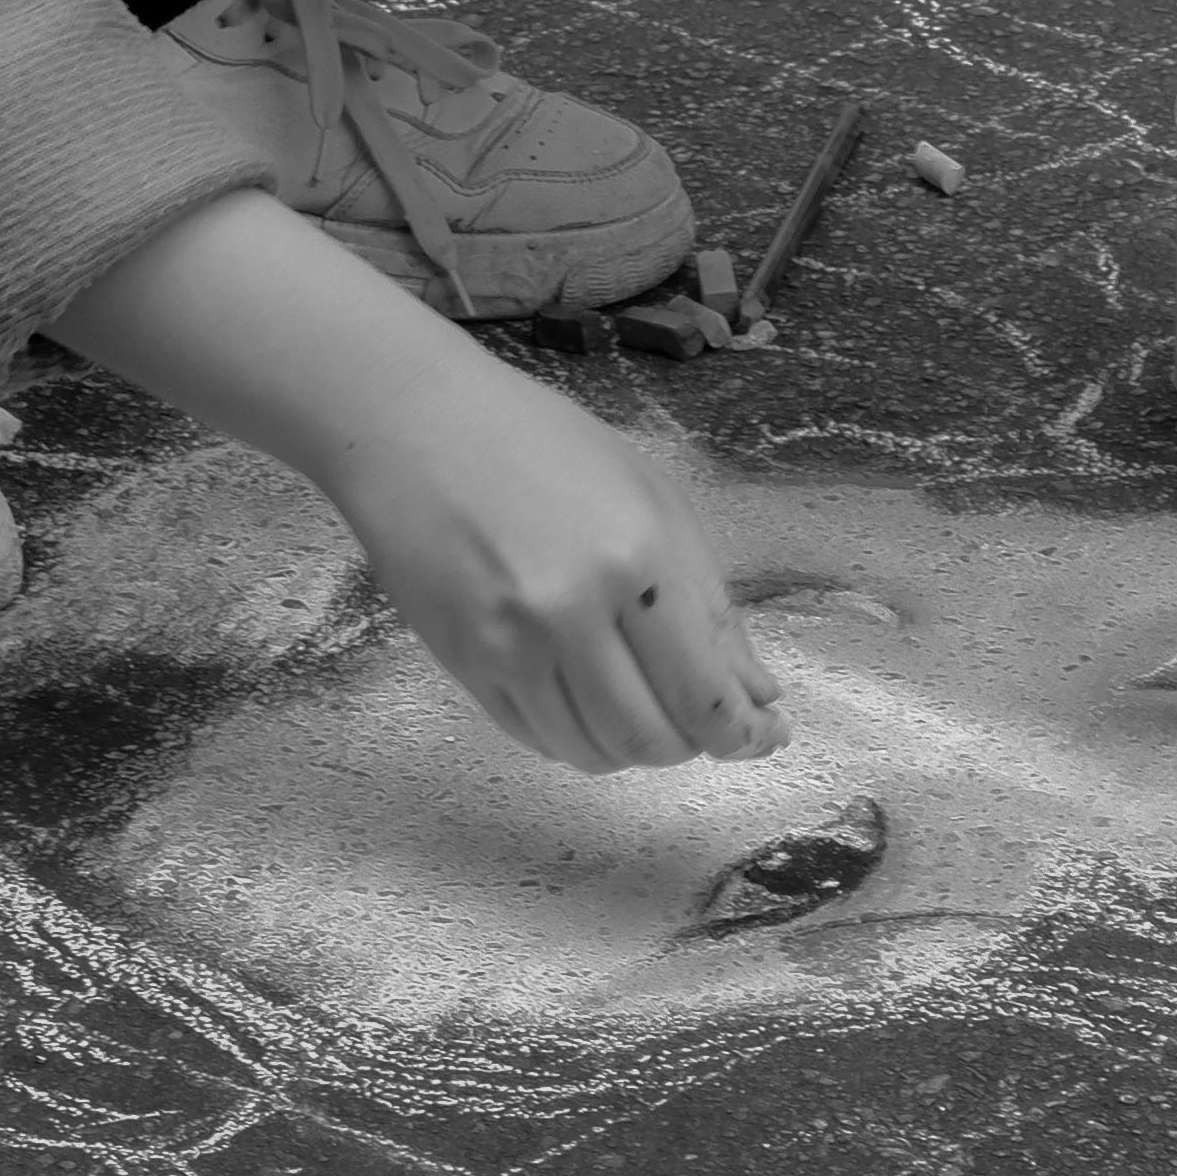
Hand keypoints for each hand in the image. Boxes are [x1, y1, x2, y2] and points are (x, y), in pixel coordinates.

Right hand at [65, 192, 787, 772]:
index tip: (760, 738)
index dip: (741, 733)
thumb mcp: (649, 497)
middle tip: (700, 724)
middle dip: (688, 745)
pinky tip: (586, 700)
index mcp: (635, 555)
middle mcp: (572, 610)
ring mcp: (510, 644)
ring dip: (630, 747)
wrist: (416, 425)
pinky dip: (575, 738)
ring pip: (592, 751)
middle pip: (650, 737)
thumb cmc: (543, 442)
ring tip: (641, 704)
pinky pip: (537, 738)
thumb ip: (710, 602)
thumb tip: (760, 697)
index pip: (704, 692)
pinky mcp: (464, 664)